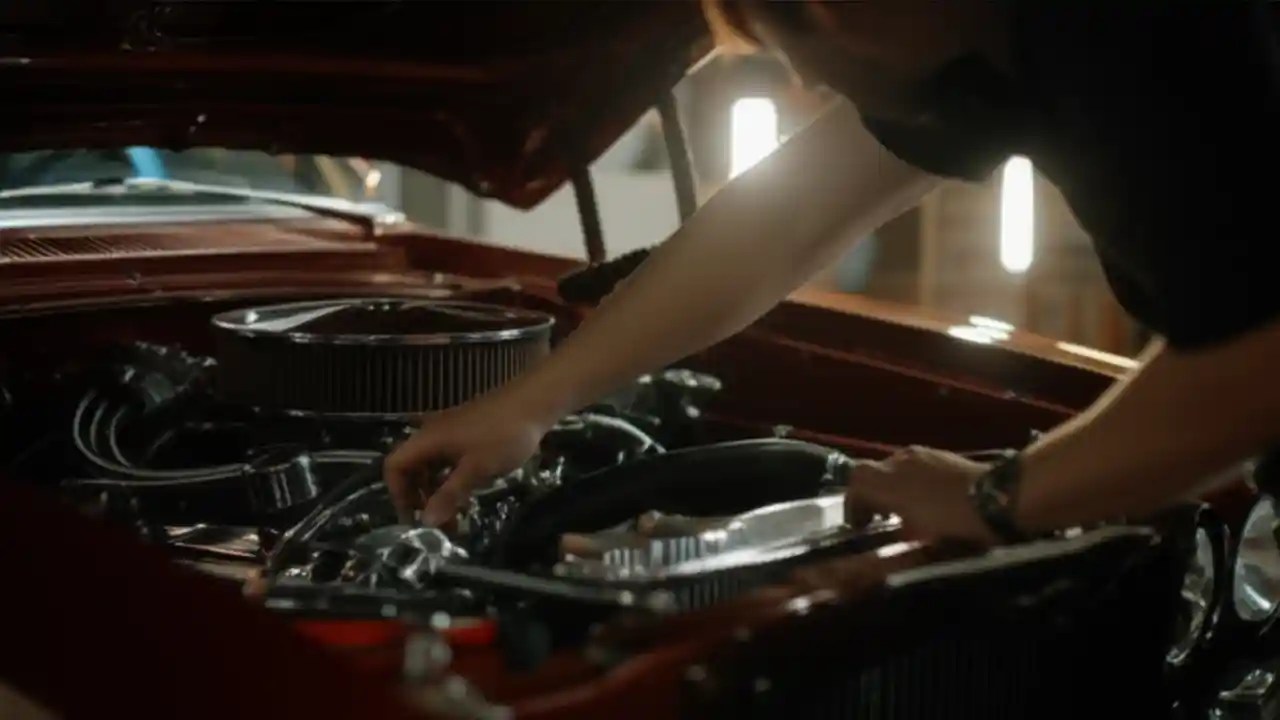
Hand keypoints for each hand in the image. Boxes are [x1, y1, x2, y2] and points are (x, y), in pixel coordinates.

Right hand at [384, 389, 549, 525]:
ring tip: (454, 518)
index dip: (397, 493)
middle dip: (419, 498)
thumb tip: (426, 521)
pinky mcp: (467, 435)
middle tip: (436, 524)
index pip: (394, 466)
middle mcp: (432, 434)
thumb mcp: (476, 469)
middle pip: (411, 468)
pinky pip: (449, 461)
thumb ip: (449, 494)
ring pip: (432, 467)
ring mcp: (450, 434)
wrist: (535, 402)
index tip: (413, 518)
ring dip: (438, 492)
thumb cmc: (503, 435)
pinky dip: (452, 480)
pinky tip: (467, 497)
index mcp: (427, 439)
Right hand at [844, 445, 998, 546]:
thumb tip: (894, 526)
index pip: (854, 484)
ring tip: (902, 507)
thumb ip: (899, 525)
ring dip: (889, 486)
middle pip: (869, 472)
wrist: (997, 496)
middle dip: (868, 493)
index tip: (860, 525)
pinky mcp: (937, 453)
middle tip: (876, 515)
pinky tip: (925, 496)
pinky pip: (911, 465)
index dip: (852, 505)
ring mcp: (919, 454)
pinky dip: (908, 480)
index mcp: (888, 482)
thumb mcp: (921, 533)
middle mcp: (898, 461)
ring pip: (891, 467)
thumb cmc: (955, 520)